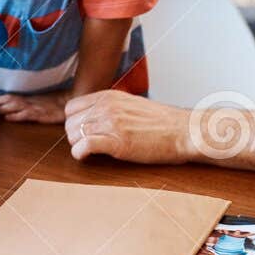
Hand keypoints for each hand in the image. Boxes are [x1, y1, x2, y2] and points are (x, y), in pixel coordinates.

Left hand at [0, 91, 69, 123]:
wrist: (70, 103)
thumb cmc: (55, 104)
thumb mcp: (39, 102)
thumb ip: (28, 104)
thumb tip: (14, 108)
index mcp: (28, 98)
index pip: (10, 96)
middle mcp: (30, 101)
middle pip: (10, 99)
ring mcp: (35, 107)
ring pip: (16, 106)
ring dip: (3, 108)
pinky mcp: (41, 114)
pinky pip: (27, 115)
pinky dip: (16, 116)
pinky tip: (9, 118)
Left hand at [62, 90, 190, 163]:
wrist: (184, 132)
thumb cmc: (163, 123)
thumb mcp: (131, 105)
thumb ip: (110, 108)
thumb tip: (92, 119)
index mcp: (108, 96)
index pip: (71, 108)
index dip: (74, 122)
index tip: (84, 133)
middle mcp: (106, 107)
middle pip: (69, 123)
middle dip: (74, 136)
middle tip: (88, 145)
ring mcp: (111, 123)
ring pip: (73, 135)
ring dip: (78, 146)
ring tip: (92, 152)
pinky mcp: (117, 142)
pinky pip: (83, 147)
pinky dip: (81, 154)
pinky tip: (88, 157)